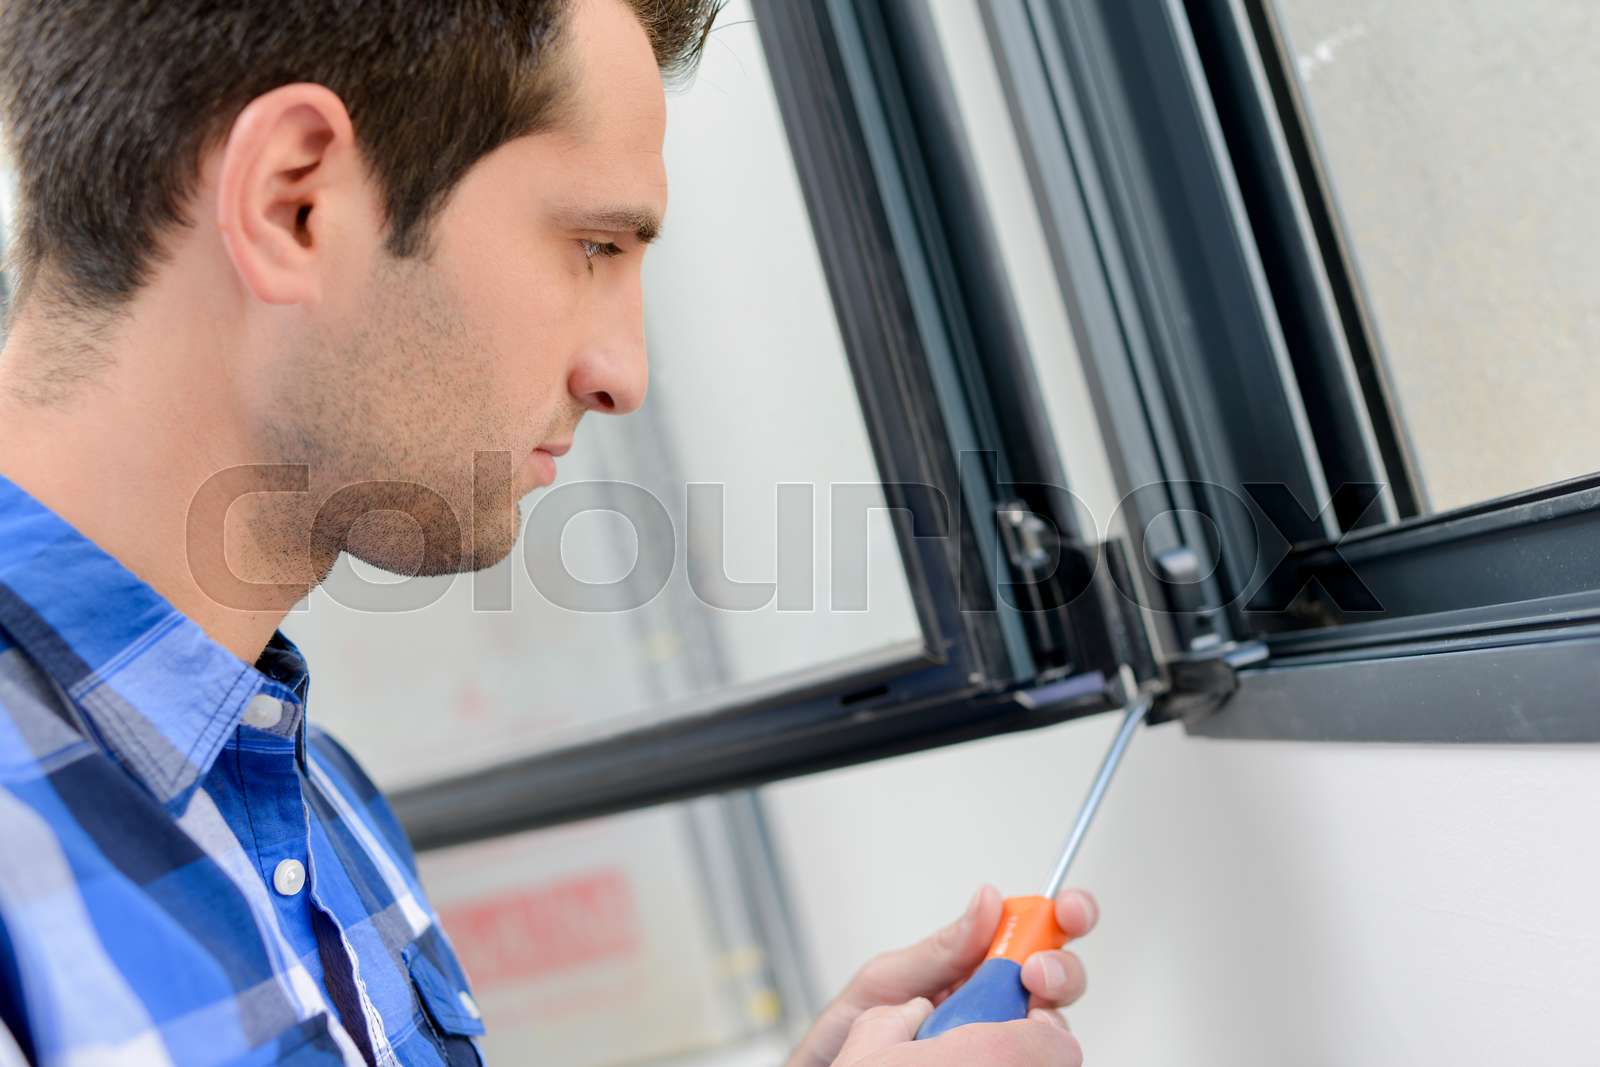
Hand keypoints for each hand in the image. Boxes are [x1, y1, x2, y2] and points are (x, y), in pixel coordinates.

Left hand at [784, 885, 1097, 1066]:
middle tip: (1035, 974)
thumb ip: (941, 948)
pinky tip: (1014, 1049)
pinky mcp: (1000, 1064)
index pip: (1031, 929)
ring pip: (1053, 1022)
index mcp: (971, 963)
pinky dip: (1036, 1051)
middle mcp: (993, 1000)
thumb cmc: (848, 1035)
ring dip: (1047, 1013)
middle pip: (1056, 976)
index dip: (1060, 913)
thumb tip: (988, 901)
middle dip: (1059, 967)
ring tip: (1020, 1016)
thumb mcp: (887, 980)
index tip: (1065, 910)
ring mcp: (998, 1039)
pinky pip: (1035, 1059)